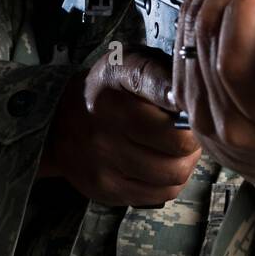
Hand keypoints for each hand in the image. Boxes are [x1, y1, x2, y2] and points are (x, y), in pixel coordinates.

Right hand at [40, 46, 201, 207]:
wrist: (60, 120)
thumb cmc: (110, 89)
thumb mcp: (130, 62)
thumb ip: (161, 73)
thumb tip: (191, 96)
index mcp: (114, 84)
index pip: (164, 94)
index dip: (188, 103)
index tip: (190, 105)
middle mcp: (104, 125)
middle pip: (179, 142)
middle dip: (194, 136)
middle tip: (189, 130)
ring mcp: (103, 161)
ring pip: (175, 173)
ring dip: (186, 161)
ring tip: (178, 149)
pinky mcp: (106, 188)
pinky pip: (162, 193)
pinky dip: (172, 181)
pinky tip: (163, 164)